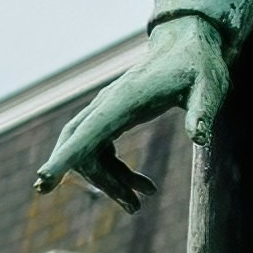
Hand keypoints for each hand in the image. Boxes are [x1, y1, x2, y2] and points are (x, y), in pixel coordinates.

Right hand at [39, 15, 232, 209]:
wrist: (189, 44)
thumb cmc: (199, 65)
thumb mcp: (210, 86)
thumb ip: (203, 110)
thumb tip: (200, 138)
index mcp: (124, 99)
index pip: (86, 133)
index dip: (65, 159)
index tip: (43, 182)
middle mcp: (107, 103)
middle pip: (80, 146)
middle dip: (98, 181)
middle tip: (134, 208)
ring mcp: (107, 109)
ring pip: (88, 152)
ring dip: (110, 182)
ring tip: (140, 205)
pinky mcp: (113, 115)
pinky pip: (100, 149)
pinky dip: (115, 173)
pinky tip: (143, 187)